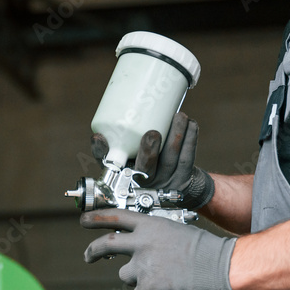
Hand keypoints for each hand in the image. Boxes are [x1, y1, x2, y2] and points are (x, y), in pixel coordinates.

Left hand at [81, 209, 235, 289]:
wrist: (220, 265)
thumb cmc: (204, 248)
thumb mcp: (174, 230)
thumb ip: (153, 237)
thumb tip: (138, 247)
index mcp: (150, 225)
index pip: (115, 216)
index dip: (96, 218)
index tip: (84, 220)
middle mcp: (142, 243)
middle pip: (106, 244)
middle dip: (92, 251)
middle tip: (87, 255)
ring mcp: (143, 265)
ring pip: (125, 275)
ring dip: (136, 278)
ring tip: (159, 276)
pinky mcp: (148, 286)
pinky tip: (166, 288)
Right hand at [91, 113, 215, 209]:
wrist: (177, 188)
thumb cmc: (149, 165)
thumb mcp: (131, 157)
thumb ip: (125, 137)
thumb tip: (124, 101)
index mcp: (125, 175)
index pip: (108, 164)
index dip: (101, 152)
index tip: (99, 137)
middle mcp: (144, 182)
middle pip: (145, 168)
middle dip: (149, 151)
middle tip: (152, 132)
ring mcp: (166, 181)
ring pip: (171, 159)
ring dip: (176, 136)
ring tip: (179, 116)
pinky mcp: (184, 178)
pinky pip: (188, 158)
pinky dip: (190, 139)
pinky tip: (191, 124)